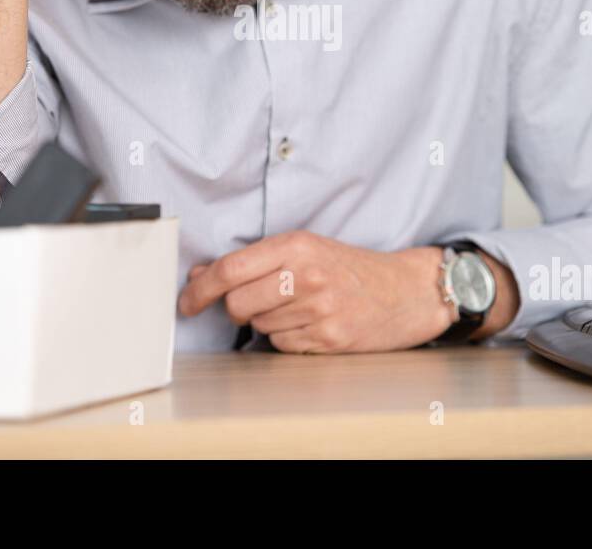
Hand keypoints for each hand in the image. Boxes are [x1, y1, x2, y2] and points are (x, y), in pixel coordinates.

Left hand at [178, 230, 461, 352]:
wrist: (404, 292)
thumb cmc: (350, 268)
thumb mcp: (305, 249)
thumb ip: (255, 261)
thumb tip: (202, 275)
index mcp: (296, 245)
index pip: (231, 268)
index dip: (200, 288)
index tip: (187, 300)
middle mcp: (306, 275)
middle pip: (237, 303)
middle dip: (237, 308)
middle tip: (259, 301)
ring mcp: (318, 308)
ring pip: (259, 326)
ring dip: (267, 322)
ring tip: (297, 307)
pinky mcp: (328, 337)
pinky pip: (281, 345)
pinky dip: (287, 338)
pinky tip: (310, 324)